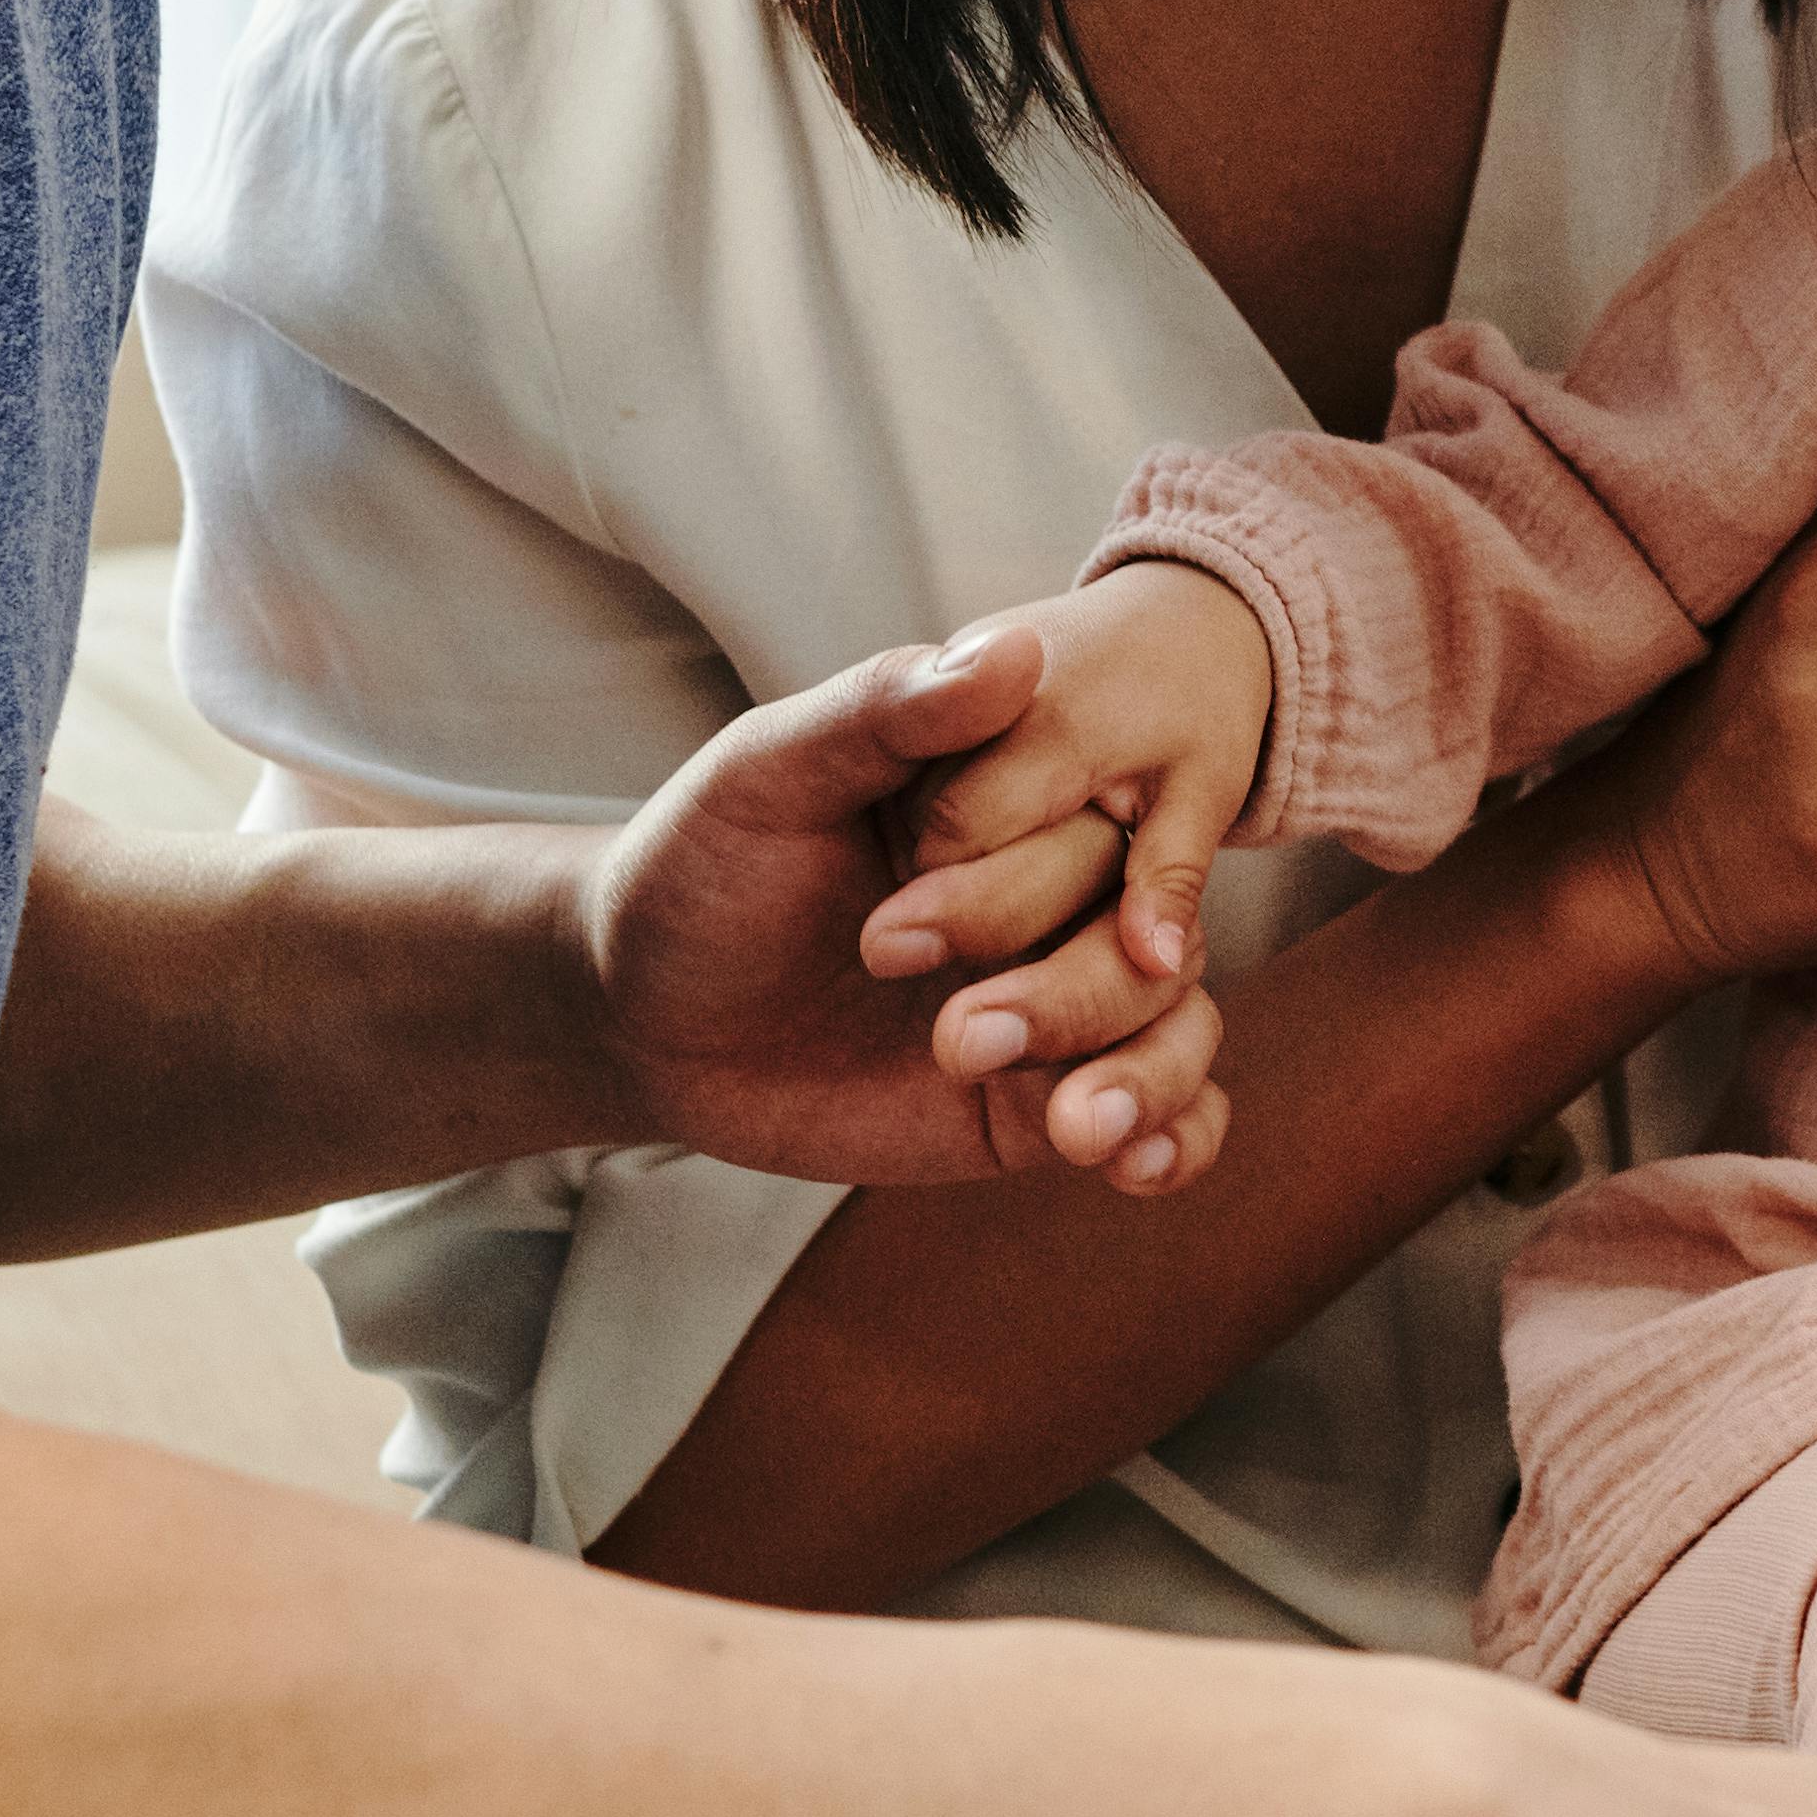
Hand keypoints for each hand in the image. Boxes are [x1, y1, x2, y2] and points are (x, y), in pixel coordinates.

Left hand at [588, 635, 1231, 1194]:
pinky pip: (1158, 1113)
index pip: (1092, 822)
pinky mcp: (1037, 1096)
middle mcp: (1049, 892)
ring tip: (1074, 1127)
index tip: (906, 934)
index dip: (1031, 879)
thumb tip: (1019, 648)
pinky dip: (1175, 1137)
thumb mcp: (768, 775)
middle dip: (1072, 995)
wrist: (640, 1012)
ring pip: (1175, 1022)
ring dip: (1147, 1075)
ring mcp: (1051, 996)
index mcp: (1007, 799)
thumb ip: (887, 714)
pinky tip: (1134, 1168)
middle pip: (1149, 935)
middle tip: (954, 1038)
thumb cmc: (698, 867)